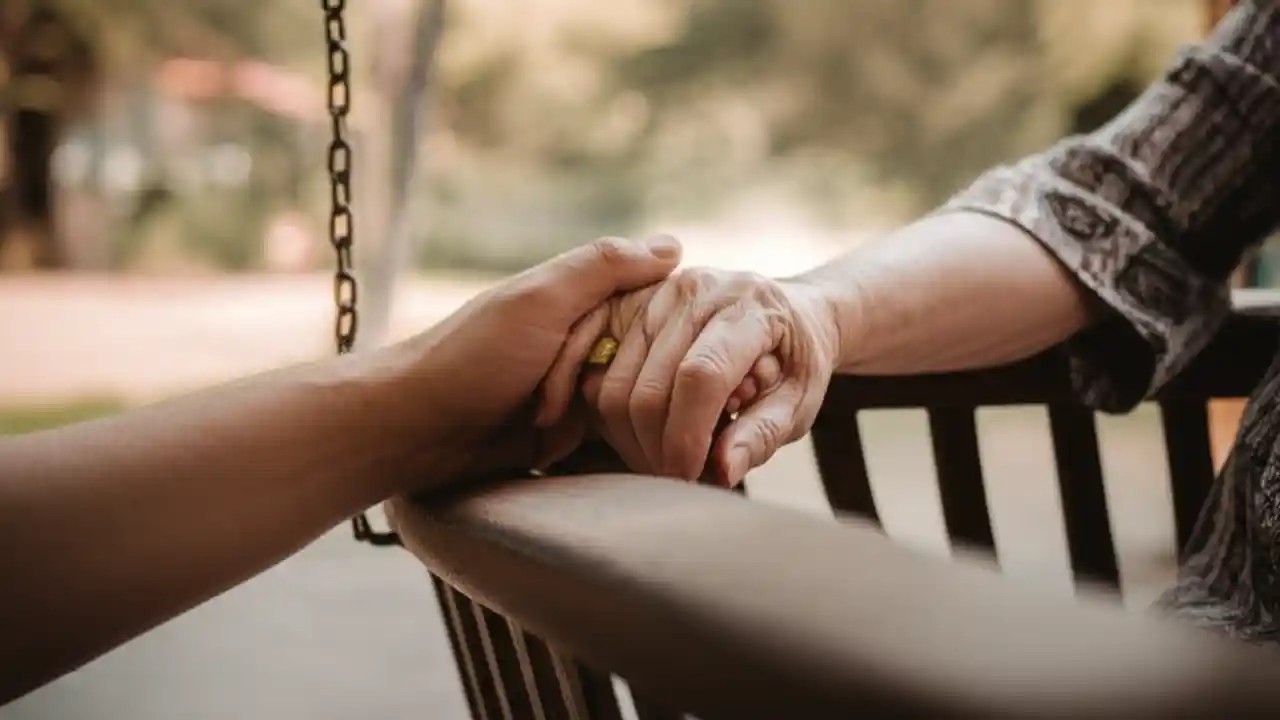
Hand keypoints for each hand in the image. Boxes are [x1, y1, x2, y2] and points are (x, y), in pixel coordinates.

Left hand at [381, 236, 680, 487]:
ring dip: (625, 421)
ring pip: (639, 401)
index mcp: (582, 298)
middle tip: (578, 404)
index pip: (658, 309)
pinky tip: (621, 457)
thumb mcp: (539, 302)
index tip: (608, 361)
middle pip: (654, 360)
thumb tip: (675, 245)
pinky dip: (616, 445)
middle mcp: (587, 338)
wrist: (416, 430)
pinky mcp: (572, 429)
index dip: (651, 341)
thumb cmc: (471, 359)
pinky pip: (616, 436)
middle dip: (632, 389)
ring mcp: (580, 385)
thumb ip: (601, 269)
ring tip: (588, 431)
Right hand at [537, 265, 840, 485]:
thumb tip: (721, 472)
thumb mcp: (800, 401)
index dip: (688, 437)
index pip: (702, 376)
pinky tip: (623, 435)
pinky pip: (590, 366)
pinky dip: (596, 411)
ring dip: (629, 440)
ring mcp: (653, 293)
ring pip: (613, 385)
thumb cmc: (796, 361)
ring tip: (661, 457)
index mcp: (750, 307)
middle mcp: (695, 290)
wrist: (789, 310)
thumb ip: (763, 435)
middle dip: (656, 450)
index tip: (690, 476)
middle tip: (676, 479)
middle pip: (649, 387)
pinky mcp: (624, 304)